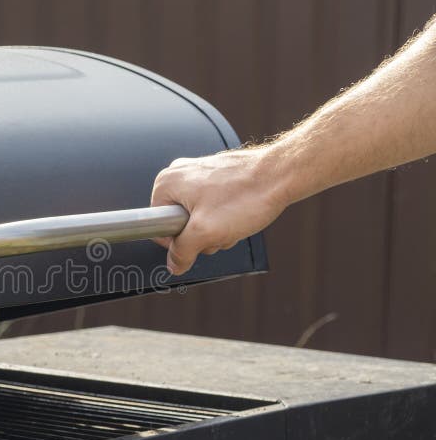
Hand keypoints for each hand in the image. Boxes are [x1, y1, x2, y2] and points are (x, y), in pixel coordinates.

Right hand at [150, 148, 287, 274]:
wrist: (281, 175)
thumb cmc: (245, 196)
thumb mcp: (206, 232)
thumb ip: (182, 252)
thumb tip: (174, 265)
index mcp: (166, 183)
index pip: (158, 227)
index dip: (180, 241)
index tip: (200, 237)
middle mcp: (178, 174)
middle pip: (179, 224)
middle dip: (201, 235)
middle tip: (220, 229)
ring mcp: (198, 173)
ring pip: (198, 217)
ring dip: (216, 228)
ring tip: (233, 220)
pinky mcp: (216, 176)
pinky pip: (211, 206)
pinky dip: (225, 216)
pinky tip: (239, 213)